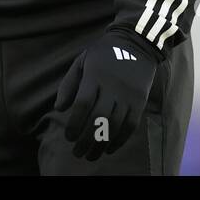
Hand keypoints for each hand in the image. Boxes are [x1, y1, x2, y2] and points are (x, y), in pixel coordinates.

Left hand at [54, 28, 159, 159]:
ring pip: (115, 125)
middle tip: (77, 152)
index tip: (68, 137)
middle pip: (99, 118)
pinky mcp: (140, 100)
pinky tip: (109, 148)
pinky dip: (120, 140)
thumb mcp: (82, 61)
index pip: (83, 104)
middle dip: (86, 139)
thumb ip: (69, 84)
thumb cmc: (103, 54)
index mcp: (95, 75)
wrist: (136, 43)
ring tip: (92, 155)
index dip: (75, 123)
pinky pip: (131, 125)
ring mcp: (128, 94)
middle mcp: (112, 86)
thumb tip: (59, 108)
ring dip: (102, 144)